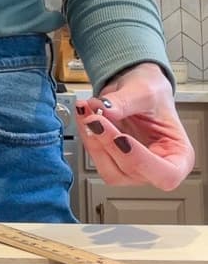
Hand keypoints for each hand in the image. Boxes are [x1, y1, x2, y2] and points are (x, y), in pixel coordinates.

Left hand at [75, 62, 193, 189]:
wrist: (137, 88)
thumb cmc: (152, 94)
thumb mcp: (144, 90)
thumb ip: (125, 101)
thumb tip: (105, 110)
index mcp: (179, 156)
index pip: (166, 174)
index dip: (140, 160)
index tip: (121, 138)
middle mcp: (156, 167)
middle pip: (130, 171)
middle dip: (108, 143)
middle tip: (95, 117)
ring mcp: (133, 167)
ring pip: (108, 169)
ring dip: (92, 140)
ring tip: (87, 111)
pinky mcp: (112, 161)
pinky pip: (96, 157)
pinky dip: (87, 136)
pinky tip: (84, 115)